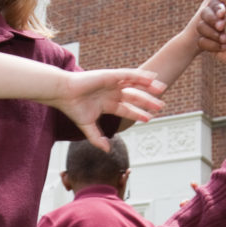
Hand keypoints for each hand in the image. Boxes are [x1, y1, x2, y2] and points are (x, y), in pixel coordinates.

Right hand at [47, 69, 165, 150]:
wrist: (63, 94)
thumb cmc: (72, 108)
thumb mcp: (87, 126)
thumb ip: (97, 138)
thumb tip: (107, 151)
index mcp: (107, 103)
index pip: (127, 109)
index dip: (138, 114)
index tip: (149, 119)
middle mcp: (111, 92)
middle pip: (134, 97)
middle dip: (148, 101)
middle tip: (161, 106)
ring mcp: (112, 83)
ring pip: (134, 84)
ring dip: (148, 87)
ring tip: (162, 89)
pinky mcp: (110, 75)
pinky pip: (129, 75)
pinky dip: (140, 76)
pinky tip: (151, 78)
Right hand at [196, 0, 225, 78]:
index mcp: (225, 11)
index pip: (211, 4)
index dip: (215, 9)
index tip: (224, 13)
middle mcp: (218, 21)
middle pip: (203, 15)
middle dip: (212, 21)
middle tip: (223, 27)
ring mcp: (213, 33)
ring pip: (200, 28)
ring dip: (213, 34)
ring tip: (225, 40)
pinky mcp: (211, 46)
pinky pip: (201, 42)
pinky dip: (212, 45)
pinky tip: (223, 48)